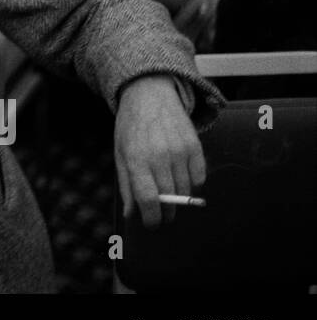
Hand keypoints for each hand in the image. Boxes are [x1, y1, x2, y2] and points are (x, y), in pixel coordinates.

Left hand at [114, 75, 205, 228]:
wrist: (149, 95)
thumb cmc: (131, 127)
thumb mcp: (120, 153)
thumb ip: (126, 184)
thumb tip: (131, 213)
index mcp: (136, 159)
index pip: (148, 199)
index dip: (152, 218)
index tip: (152, 225)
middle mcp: (159, 156)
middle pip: (170, 198)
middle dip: (167, 212)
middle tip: (163, 216)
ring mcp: (179, 150)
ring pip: (186, 190)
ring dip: (180, 199)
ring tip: (172, 196)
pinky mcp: (195, 146)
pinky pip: (200, 177)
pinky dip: (193, 183)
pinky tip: (182, 179)